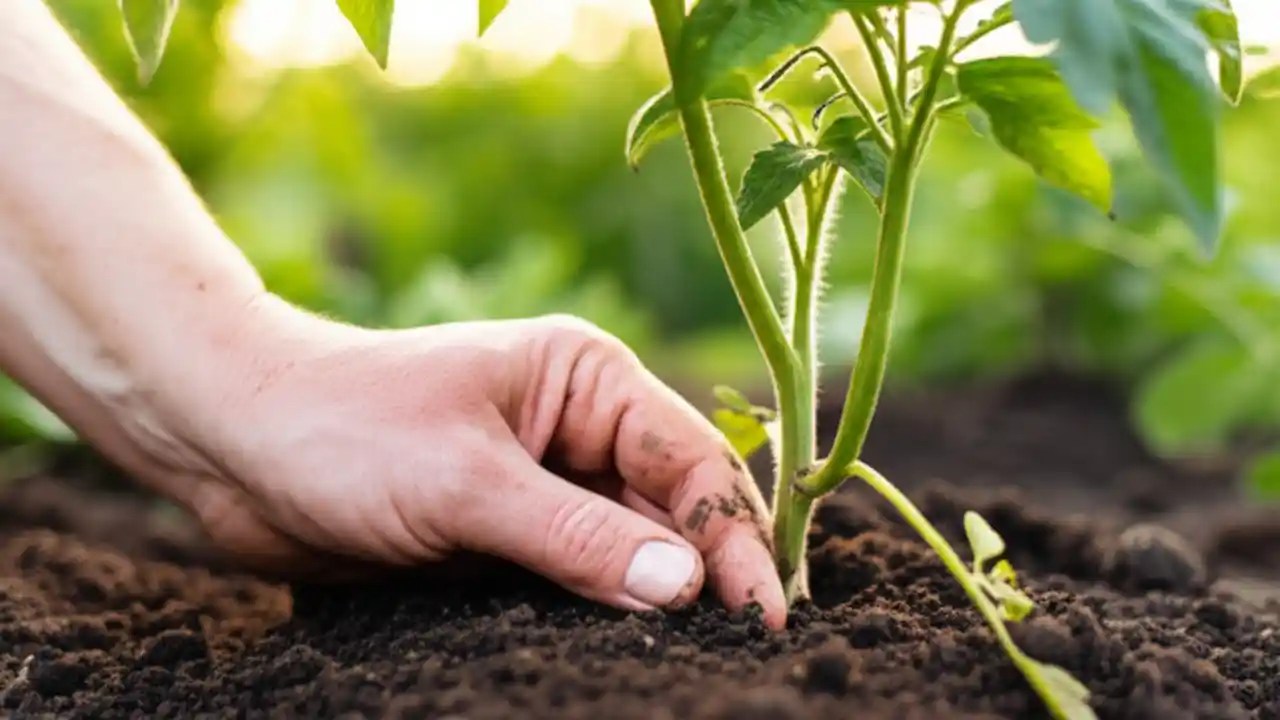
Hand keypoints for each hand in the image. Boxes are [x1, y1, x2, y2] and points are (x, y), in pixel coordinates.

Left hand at [162, 299, 786, 627]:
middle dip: (710, 573)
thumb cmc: (346, 429)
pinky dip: (604, 613)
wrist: (235, 444)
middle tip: (748, 651)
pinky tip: (627, 651)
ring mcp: (546, 483)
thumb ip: (577, 538)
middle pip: (675, 508)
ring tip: (700, 662)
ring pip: (632, 550)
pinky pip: (579, 578)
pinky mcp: (510, 533)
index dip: (735, 537)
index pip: (692, 462)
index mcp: (587, 380)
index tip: (764, 616)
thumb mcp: (465, 484)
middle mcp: (580, 427)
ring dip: (659, 600)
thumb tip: (685, 589)